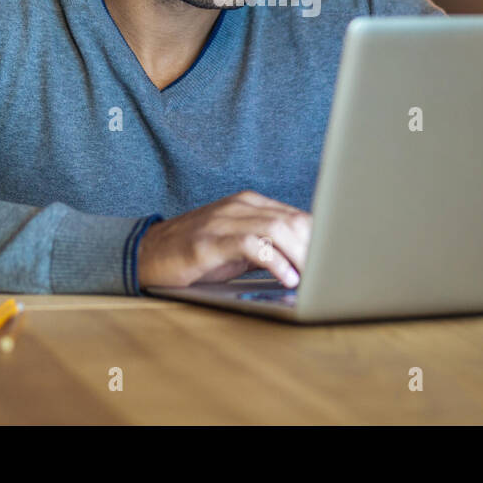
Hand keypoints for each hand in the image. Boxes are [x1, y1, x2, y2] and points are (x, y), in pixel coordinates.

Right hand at [137, 190, 311, 289]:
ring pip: (277, 229)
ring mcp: (224, 221)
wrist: (147, 252)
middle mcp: (240, 207)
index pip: (297, 215)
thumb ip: (269, 247)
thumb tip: (307, 263)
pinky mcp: (210, 241)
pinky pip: (252, 244)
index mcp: (250, 204)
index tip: (335, 261)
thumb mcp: (238, 247)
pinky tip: (286, 278)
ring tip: (311, 277)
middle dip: (315, 248)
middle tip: (328, 274)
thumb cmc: (197, 253)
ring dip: (300, 256)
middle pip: (293, 221)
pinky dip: (275, 262)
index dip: (320, 238)